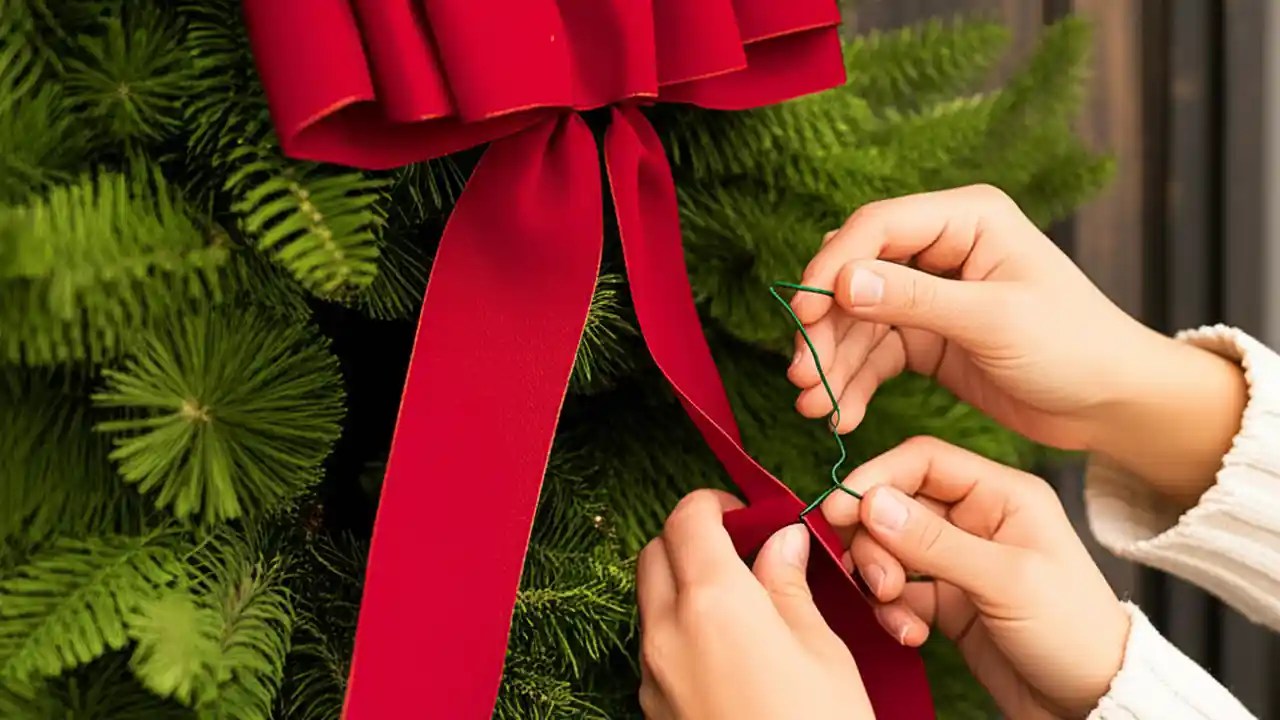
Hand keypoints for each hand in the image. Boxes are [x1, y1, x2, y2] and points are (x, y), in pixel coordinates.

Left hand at [636, 490, 872, 719]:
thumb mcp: (821, 650)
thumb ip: (788, 584)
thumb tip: (781, 540)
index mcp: (714, 601)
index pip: (687, 519)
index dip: (713, 504)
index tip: (744, 513)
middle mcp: (669, 630)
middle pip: (654, 552)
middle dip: (689, 537)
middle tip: (738, 549)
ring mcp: (653, 673)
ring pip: (650, 600)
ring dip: (681, 583)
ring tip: (739, 602)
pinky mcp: (653, 707)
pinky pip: (654, 646)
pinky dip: (679, 627)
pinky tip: (726, 650)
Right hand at [789, 184, 1245, 505]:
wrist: (1113, 405)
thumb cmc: (1075, 347)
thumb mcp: (994, 321)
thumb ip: (915, 300)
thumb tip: (842, 283)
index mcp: (967, 219)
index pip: (877, 228)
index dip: (832, 268)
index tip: (802, 315)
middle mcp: (943, 248)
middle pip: (857, 276)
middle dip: (824, 328)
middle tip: (801, 375)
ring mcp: (932, 294)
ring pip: (858, 321)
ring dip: (832, 363)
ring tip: (814, 407)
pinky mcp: (928, 338)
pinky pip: (875, 355)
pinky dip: (854, 384)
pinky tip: (840, 416)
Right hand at [822, 437, 1128, 718]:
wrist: (1094, 702)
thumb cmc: (1073, 631)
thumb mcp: (1005, 580)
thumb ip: (933, 541)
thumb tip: (870, 502)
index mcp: (1002, 495)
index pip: (924, 462)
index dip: (876, 479)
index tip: (839, 509)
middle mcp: (978, 520)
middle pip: (897, 505)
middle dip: (875, 540)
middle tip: (877, 579)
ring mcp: (960, 561)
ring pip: (891, 549)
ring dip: (880, 577)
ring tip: (894, 609)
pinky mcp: (949, 602)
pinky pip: (899, 593)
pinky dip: (892, 611)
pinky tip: (910, 634)